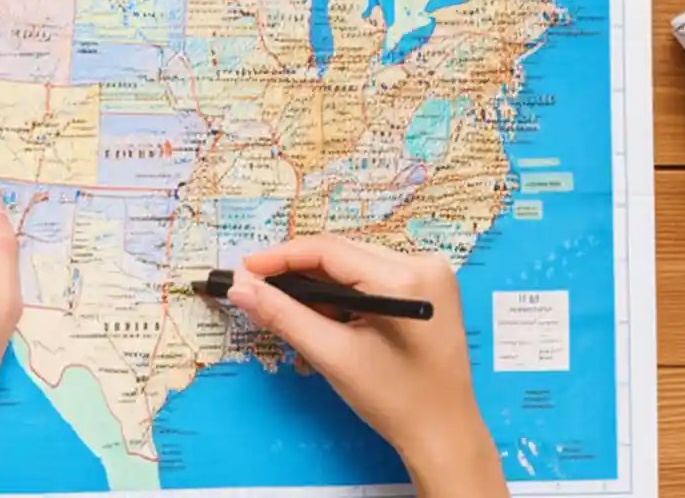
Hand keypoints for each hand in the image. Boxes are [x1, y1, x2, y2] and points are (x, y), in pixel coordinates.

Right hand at [228, 235, 506, 497]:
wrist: (443, 433)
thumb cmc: (393, 399)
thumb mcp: (333, 355)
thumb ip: (284, 315)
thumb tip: (240, 287)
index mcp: (406, 278)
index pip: (329, 250)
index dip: (280, 257)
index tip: (245, 270)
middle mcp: (424, 264)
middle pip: (342, 254)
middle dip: (298, 273)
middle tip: (259, 292)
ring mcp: (431, 274)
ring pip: (354, 264)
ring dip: (319, 286)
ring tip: (293, 314)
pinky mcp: (429, 288)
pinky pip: (372, 276)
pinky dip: (343, 294)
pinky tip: (326, 319)